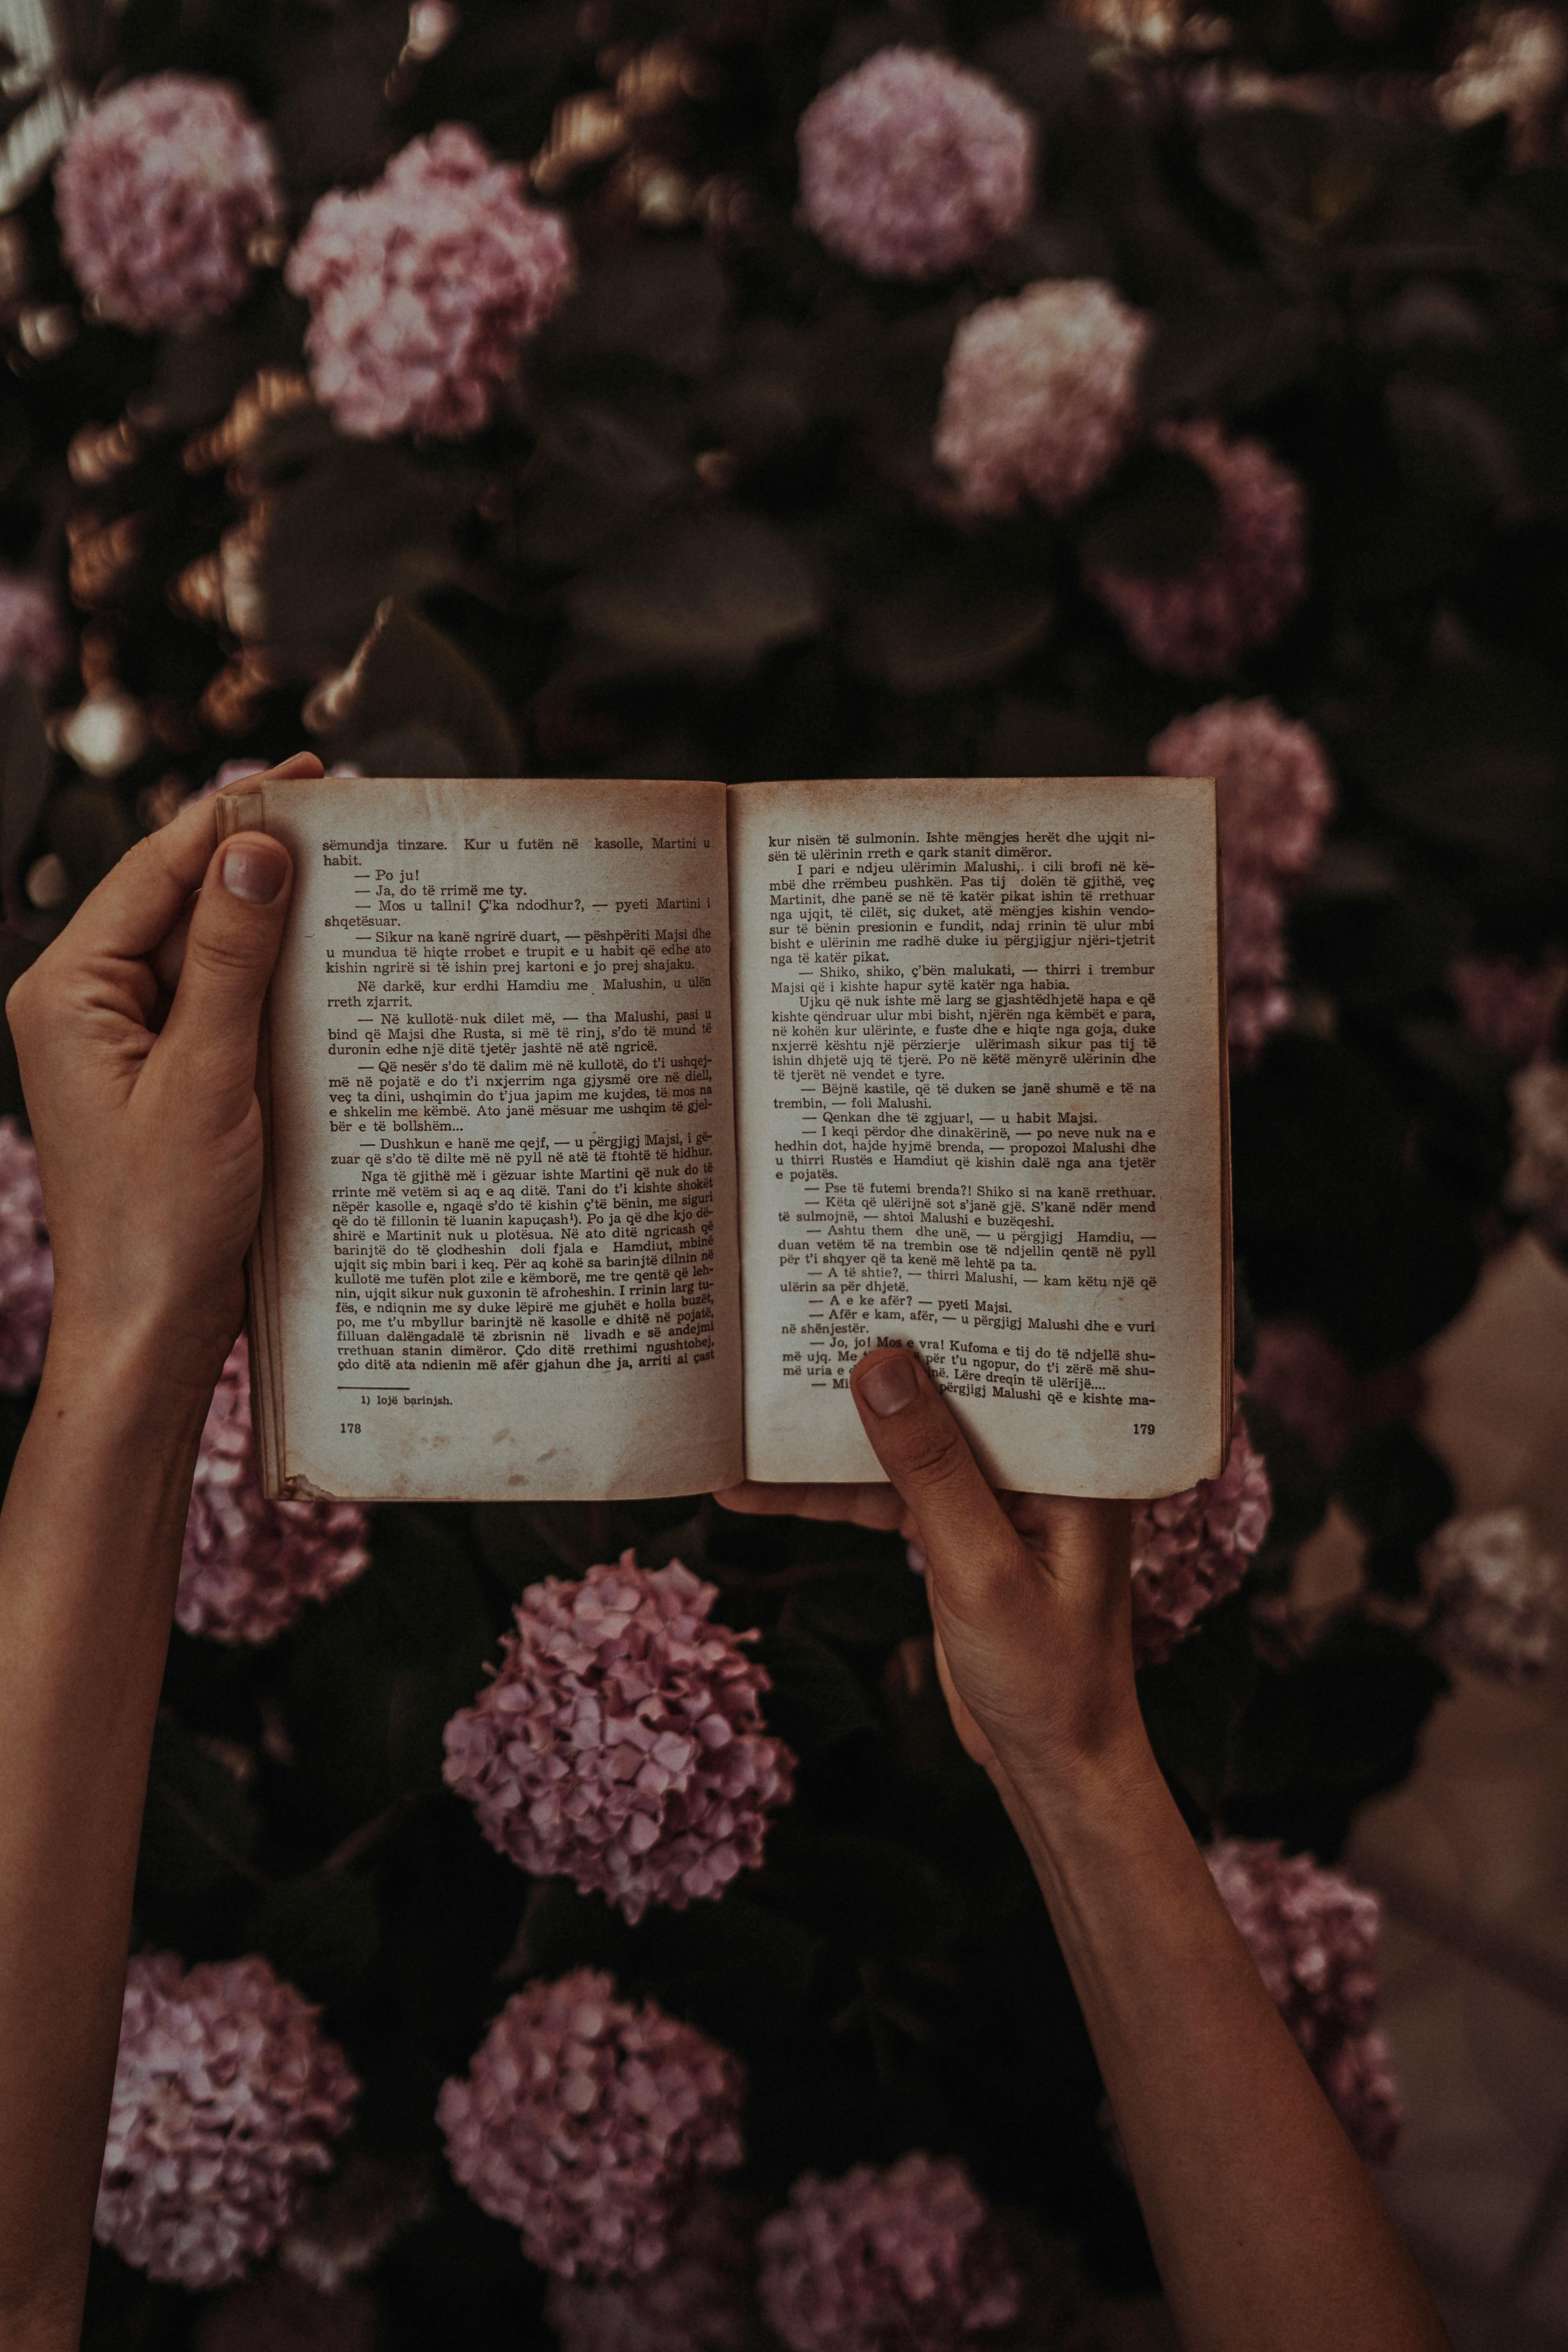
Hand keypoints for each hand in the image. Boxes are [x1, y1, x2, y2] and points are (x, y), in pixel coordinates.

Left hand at [5, 755, 319, 1394]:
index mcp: (69, 992)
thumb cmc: (162, 1224)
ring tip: (358, 886)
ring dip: (280, 925)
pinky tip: (335, 971)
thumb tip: (256, 851)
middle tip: (351, 825)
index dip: (232, 821)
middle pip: (185, 902)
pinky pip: (226, 1006)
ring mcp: (132, 1042)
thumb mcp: (206, 1081)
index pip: (157, 871)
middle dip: (264, 865)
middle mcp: (92, 1005)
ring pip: (213, 953)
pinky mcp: (173, 1077)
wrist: (154, 1331)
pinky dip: (278, 985)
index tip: (304, 782)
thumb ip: (233, 962)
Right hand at [717, 1346, 1144, 1796]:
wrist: (1052, 1767)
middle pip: (940, 1395)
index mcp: (1072, 1456)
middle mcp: (1035, 1462)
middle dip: (865, 1370)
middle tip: (790, 1327)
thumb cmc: (1048, 1678)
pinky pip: (882, 1495)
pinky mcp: (954, 1530)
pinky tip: (755, 1487)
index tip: (867, 1285)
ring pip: (897, 1446)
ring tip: (744, 1413)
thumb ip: (930, 1468)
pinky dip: (823, 1494)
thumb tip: (881, 1367)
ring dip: (824, 1442)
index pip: (1002, 1364)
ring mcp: (991, 1495)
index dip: (937, 1322)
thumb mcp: (982, 1569)